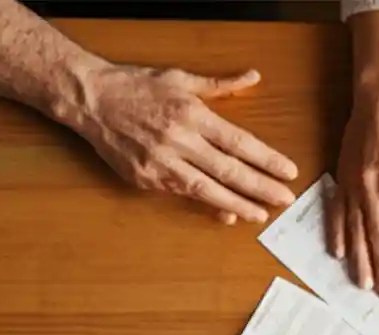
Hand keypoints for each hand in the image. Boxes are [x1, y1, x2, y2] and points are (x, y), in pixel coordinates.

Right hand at [58, 64, 297, 223]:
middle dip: (260, 187)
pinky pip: (182, 195)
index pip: (239, 142)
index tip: (289, 171)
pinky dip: (207, 204)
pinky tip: (226, 212)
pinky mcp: (145, 179)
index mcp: (192, 114)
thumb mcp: (180, 78)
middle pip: (229, 170)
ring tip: (260, 214)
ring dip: (237, 204)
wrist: (89, 99)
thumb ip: (220, 84)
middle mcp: (179, 141)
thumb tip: (253, 77)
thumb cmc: (136, 85)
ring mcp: (161, 163)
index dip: (267, 159)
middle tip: (285, 199)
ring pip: (207, 190)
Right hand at [332, 95, 378, 295]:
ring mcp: (352, 184)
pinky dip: (337, 233)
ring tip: (362, 282)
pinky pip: (336, 211)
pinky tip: (338, 253)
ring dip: (359, 258)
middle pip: (376, 234)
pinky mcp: (339, 179)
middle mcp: (371, 188)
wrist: (378, 102)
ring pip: (355, 229)